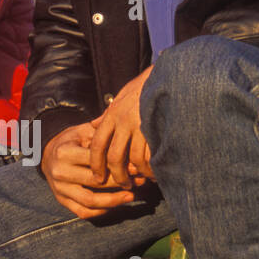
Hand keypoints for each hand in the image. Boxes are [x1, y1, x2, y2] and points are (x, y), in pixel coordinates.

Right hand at [41, 122, 137, 219]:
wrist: (47, 154)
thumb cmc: (72, 141)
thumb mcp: (83, 131)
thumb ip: (102, 134)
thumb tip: (127, 141)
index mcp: (64, 152)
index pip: (95, 161)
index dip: (118, 163)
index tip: (136, 166)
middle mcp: (60, 172)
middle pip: (95, 182)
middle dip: (120, 182)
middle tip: (139, 181)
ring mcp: (59, 189)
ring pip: (89, 201)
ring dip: (113, 201)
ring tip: (132, 196)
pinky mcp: (61, 201)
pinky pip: (83, 212)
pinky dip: (101, 211)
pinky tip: (116, 205)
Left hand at [89, 67, 154, 187]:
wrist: (165, 74)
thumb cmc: (142, 86)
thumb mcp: (120, 97)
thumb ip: (107, 115)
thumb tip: (94, 125)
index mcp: (112, 115)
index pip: (97, 144)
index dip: (96, 164)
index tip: (98, 177)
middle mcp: (124, 121)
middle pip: (114, 156)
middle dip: (117, 175)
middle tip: (122, 184)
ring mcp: (141, 124)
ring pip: (135, 159)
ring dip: (138, 173)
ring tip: (141, 180)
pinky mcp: (157, 127)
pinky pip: (153, 153)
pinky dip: (153, 166)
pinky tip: (155, 171)